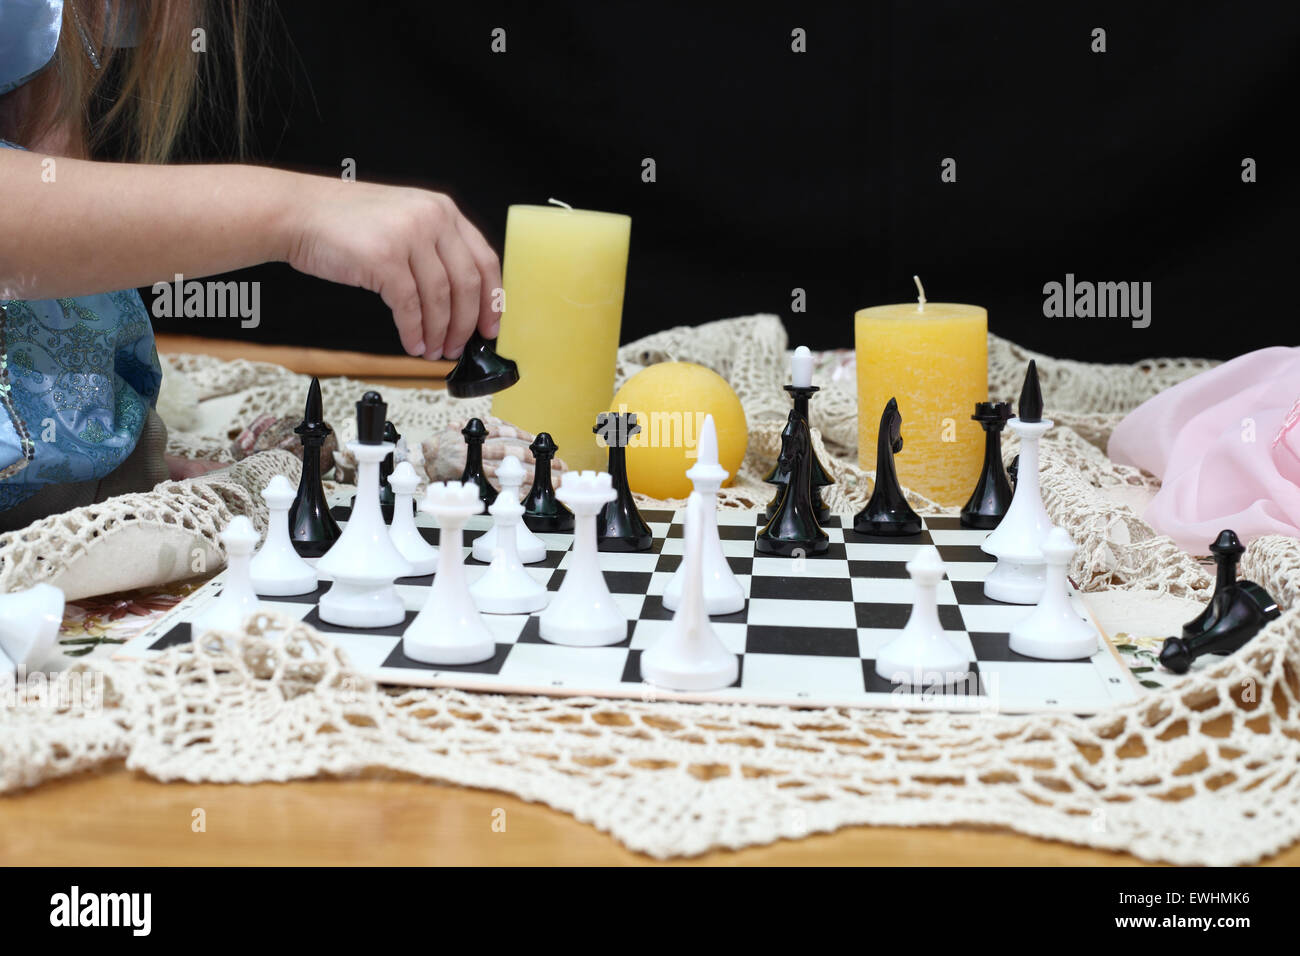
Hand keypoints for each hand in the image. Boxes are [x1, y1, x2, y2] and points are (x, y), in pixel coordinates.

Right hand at [284, 178, 500, 359]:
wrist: (298, 212)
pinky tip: (413, 343)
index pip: (485, 261)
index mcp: (443, 210)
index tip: (491, 327)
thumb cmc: (346, 223)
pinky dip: (414, 331)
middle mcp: (431, 218)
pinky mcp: (384, 258)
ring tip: (433, 350)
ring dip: (439, 333)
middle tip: (458, 347)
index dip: (492, 300)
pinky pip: (409, 306)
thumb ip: (435, 249)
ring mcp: (408, 236)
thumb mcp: (404, 220)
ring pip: (440, 299)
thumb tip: (462, 302)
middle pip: (467, 284)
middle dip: (466, 324)